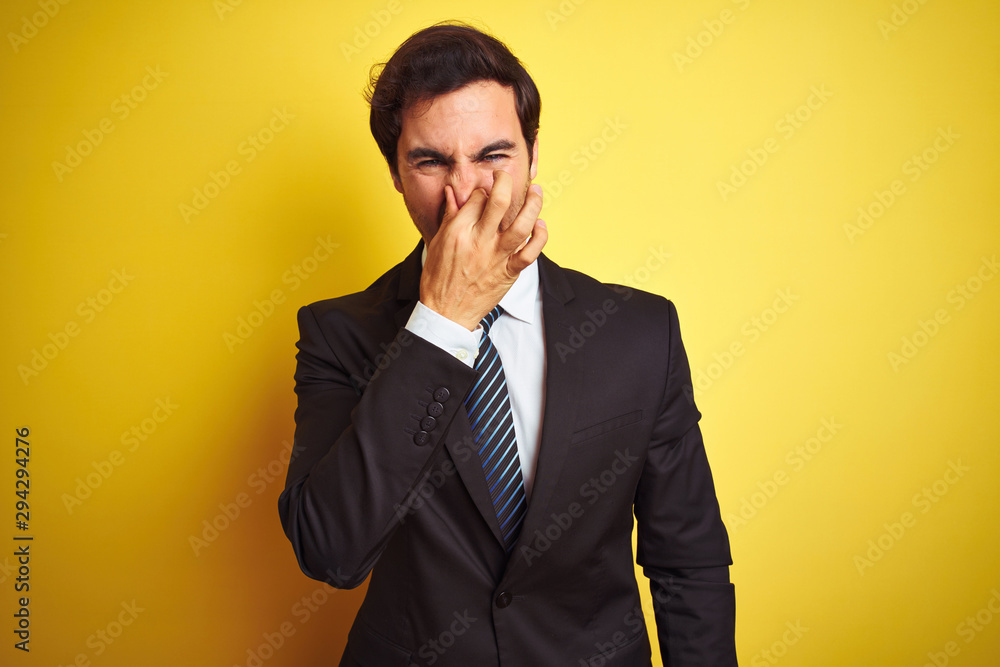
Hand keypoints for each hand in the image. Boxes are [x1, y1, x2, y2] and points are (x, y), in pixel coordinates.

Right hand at [419, 171, 545, 329]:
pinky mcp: (508, 273)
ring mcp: (496, 257)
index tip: (486, 189)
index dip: (484, 188)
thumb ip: (449, 215)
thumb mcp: (438, 242)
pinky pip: (530, 253)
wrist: (446, 313)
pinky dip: (539, 237)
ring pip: (522, 224)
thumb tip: (452, 192)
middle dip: (506, 181)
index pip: (477, 197)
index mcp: (458, 231)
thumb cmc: (438, 279)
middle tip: (507, 176)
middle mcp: (479, 241)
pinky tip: (539, 225)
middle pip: (499, 201)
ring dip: (533, 204)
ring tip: (536, 191)